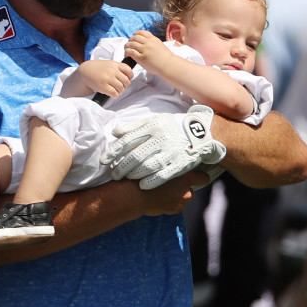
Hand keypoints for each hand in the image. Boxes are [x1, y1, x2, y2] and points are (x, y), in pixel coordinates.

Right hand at [76, 58, 133, 98]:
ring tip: (117, 91)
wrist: (85, 71)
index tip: (127, 79)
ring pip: (121, 88)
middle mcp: (112, 71)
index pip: (128, 70)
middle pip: (126, 81)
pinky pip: (114, 93)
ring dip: (120, 91)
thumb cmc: (97, 68)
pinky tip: (112, 94)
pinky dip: (115, 95)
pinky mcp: (103, 87)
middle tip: (121, 87)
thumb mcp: (108, 64)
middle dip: (125, 86)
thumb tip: (128, 75)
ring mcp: (107, 79)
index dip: (130, 76)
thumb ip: (117, 67)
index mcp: (114, 64)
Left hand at [100, 104, 226, 189]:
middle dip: (122, 167)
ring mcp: (171, 151)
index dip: (114, 151)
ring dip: (134, 174)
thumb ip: (134, 127)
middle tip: (114, 174)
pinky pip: (163, 175)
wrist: (201, 133)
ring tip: (126, 178)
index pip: (128, 140)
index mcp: (153, 126)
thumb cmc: (172, 127)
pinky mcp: (180, 163)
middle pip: (136, 155)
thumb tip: (115, 133)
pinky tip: (142, 186)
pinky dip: (150, 182)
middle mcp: (161, 138)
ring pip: (147, 166)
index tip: (104, 160)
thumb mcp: (155, 120)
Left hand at [123, 29, 165, 70]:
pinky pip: (131, 52)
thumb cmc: (165, 58)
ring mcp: (145, 50)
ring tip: (127, 50)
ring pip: (131, 44)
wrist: (168, 65)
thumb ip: (152, 42)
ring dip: (127, 46)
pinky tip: (127, 55)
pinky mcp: (141, 58)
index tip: (133, 38)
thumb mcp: (159, 45)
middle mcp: (148, 43)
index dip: (135, 34)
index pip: (141, 32)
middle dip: (130, 41)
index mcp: (153, 39)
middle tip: (128, 45)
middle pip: (134, 37)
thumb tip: (144, 42)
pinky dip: (127, 52)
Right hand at [137, 171, 204, 215]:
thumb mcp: (162, 166)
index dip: (200, 177)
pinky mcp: (176, 209)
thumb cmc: (146, 177)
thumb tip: (180, 167)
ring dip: (177, 194)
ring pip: (184, 196)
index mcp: (187, 177)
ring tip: (162, 190)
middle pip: (192, 188)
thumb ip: (175, 167)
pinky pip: (178, 203)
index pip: (204, 178)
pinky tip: (161, 198)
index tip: (195, 176)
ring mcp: (182, 202)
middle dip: (184, 186)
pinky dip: (172, 201)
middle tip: (170, 182)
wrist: (136, 196)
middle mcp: (188, 191)